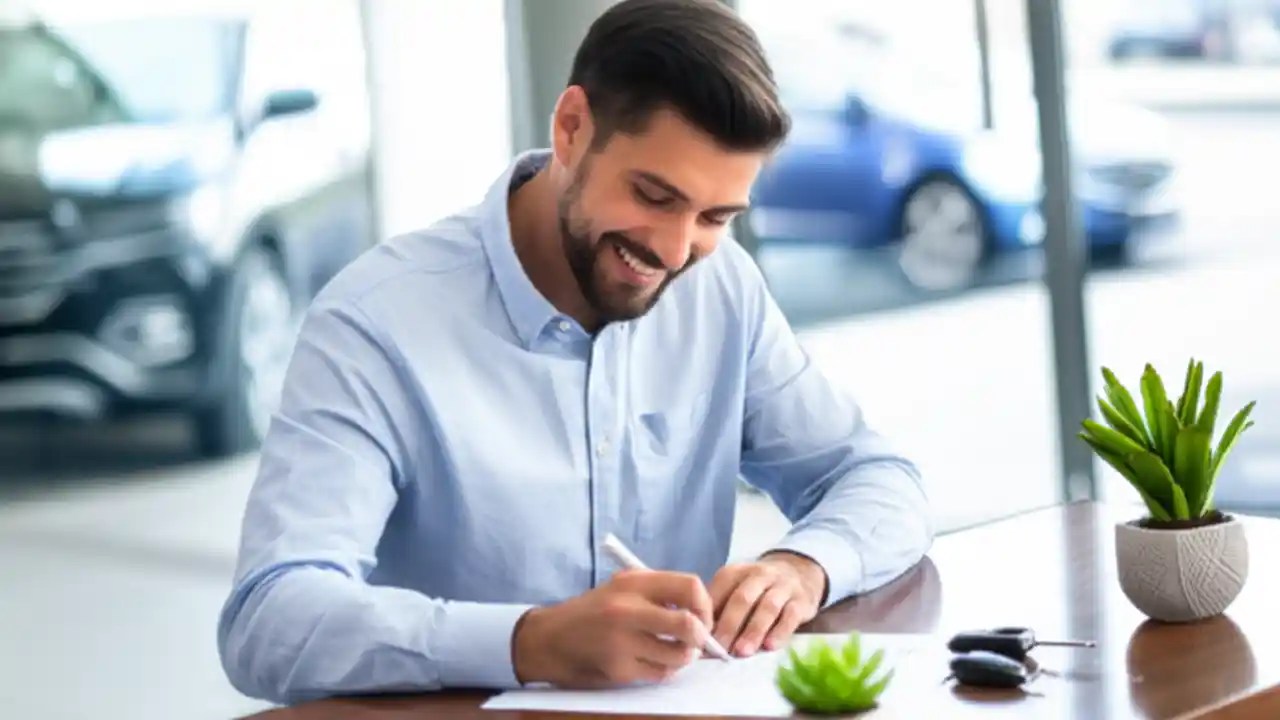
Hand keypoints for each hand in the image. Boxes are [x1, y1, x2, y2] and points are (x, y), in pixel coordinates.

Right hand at [512, 569, 713, 687]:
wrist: (549, 638)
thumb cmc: (592, 612)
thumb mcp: (620, 588)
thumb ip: (657, 592)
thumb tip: (700, 608)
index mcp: (633, 582)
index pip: (689, 586)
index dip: (704, 604)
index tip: (702, 615)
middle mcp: (628, 609)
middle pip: (689, 624)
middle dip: (702, 637)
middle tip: (698, 640)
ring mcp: (623, 641)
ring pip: (679, 654)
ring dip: (685, 656)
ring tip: (677, 652)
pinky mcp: (618, 669)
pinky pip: (660, 673)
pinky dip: (665, 670)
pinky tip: (655, 662)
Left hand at [709, 552, 826, 656]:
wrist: (799, 572)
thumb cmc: (758, 589)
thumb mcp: (736, 587)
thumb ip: (719, 607)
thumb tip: (698, 636)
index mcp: (737, 571)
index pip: (720, 588)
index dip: (708, 612)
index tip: (699, 636)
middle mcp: (760, 575)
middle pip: (742, 598)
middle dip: (729, 624)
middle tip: (719, 648)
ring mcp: (783, 586)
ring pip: (767, 607)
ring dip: (753, 630)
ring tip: (742, 652)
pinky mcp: (801, 601)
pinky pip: (791, 615)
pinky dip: (780, 631)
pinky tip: (770, 646)